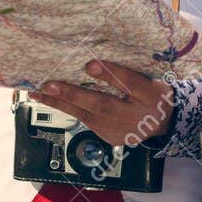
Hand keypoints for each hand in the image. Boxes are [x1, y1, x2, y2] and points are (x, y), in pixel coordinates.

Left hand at [34, 61, 174, 148]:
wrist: (164, 126)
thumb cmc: (154, 98)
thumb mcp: (148, 82)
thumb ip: (123, 75)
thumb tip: (90, 66)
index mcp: (142, 100)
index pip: (126, 84)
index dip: (108, 75)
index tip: (89, 65)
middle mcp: (125, 119)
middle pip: (95, 105)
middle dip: (69, 95)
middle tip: (45, 87)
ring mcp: (114, 131)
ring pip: (84, 115)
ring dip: (60, 104)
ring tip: (37, 94)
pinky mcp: (107, 136)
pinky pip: (85, 120)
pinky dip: (68, 109)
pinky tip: (53, 101)